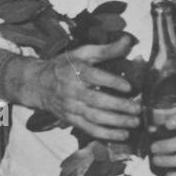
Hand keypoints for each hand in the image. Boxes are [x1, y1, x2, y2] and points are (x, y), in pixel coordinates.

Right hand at [25, 36, 140, 140]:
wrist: (38, 84)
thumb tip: (128, 40)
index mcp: (76, 71)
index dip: (112, 82)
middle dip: (119, 106)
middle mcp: (73, 90)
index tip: (129, 87)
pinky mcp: (71, 119)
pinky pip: (89, 129)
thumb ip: (107, 49)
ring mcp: (71, 107)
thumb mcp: (83, 53)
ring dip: (116, 122)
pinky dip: (106, 134)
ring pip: (95, 117)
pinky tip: (122, 135)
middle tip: (138, 109)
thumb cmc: (65, 66)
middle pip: (97, 101)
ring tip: (135, 122)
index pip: (95, 77)